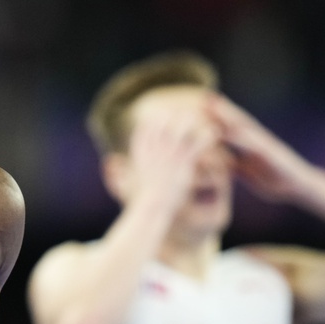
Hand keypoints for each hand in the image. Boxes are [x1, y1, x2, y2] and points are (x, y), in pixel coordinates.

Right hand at [126, 93, 217, 210]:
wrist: (152, 208)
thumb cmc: (142, 198)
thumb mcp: (129, 178)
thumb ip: (120, 167)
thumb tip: (110, 160)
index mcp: (141, 148)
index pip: (149, 122)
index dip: (161, 118)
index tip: (172, 119)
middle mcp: (154, 145)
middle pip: (167, 116)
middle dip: (180, 115)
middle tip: (193, 118)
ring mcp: (169, 151)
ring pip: (186, 123)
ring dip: (197, 122)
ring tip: (206, 125)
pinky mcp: (184, 160)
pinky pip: (200, 138)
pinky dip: (209, 135)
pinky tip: (214, 137)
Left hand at [208, 94, 315, 201]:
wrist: (298, 188)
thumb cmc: (274, 179)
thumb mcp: (248, 172)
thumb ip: (234, 164)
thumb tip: (219, 162)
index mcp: (250, 145)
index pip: (231, 128)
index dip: (216, 118)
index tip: (199, 107)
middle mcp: (257, 141)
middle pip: (236, 122)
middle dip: (221, 109)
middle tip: (204, 96)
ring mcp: (265, 146)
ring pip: (244, 128)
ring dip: (229, 116)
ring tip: (215, 105)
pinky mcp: (271, 155)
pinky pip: (254, 145)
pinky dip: (242, 138)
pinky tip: (231, 131)